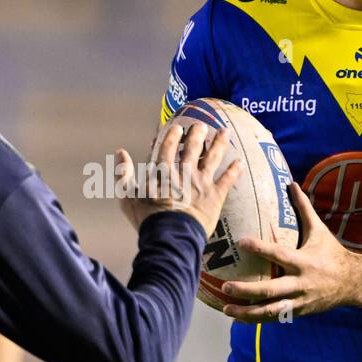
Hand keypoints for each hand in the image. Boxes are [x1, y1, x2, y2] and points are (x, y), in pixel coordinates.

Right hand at [115, 120, 241, 237]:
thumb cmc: (147, 219)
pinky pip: (227, 180)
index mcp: (163, 171)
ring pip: (212, 158)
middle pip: (192, 148)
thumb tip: (120, 152)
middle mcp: (184, 172)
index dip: (172, 136)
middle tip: (202, 125)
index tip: (177, 127)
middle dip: (197, 134)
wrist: (171, 236)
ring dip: (218, 144)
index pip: (168, 148)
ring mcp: (201, 183)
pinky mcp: (215, 196)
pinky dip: (234, 171)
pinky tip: (241, 162)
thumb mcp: (128, 196)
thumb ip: (123, 173)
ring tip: (224, 131)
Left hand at [221, 182, 357, 321]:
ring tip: (226, 309)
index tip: (240, 242)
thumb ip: (303, 208)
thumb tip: (291, 183)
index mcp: (304, 261)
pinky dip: (256, 319)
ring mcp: (299, 301)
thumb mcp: (319, 230)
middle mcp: (300, 283)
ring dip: (247, 312)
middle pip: (270, 290)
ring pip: (270, 311)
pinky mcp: (299, 312)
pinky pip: (275, 318)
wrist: (354, 283)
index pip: (279, 254)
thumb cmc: (332, 253)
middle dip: (246, 290)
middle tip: (225, 286)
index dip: (260, 249)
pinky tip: (237, 317)